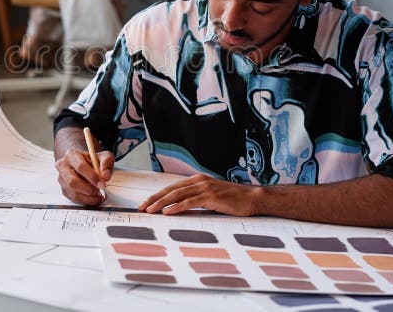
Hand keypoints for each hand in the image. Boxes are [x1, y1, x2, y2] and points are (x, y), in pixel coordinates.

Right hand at [54, 148, 114, 205]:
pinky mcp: (63, 189)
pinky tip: (94, 198)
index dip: (92, 177)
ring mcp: (61, 178)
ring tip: (99, 196)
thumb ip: (107, 163)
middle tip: (100, 192)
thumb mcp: (104, 156)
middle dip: (89, 189)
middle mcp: (63, 166)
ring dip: (88, 197)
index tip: (102, 184)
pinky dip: (85, 201)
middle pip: (72, 181)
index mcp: (72, 154)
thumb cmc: (93, 160)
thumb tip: (105, 176)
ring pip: (73, 192)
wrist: (85, 164)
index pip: (80, 167)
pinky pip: (73, 198)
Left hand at [139, 174, 257, 215]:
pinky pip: (189, 202)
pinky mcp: (210, 196)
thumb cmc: (232, 200)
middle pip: (171, 190)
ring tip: (150, 210)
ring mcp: (204, 188)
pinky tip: (167, 212)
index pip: (172, 188)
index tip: (145, 204)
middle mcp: (199, 181)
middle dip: (154, 199)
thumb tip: (179, 208)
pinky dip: (176, 207)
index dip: (157, 196)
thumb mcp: (211, 196)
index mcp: (197, 180)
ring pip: (177, 195)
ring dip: (161, 203)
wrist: (252, 198)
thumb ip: (196, 199)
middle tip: (141, 207)